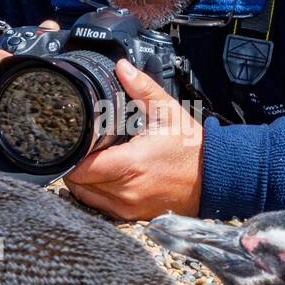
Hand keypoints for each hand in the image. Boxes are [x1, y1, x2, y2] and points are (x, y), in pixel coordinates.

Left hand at [63, 59, 203, 220]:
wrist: (212, 178)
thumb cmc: (191, 149)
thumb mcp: (168, 112)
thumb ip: (142, 88)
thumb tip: (122, 68)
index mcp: (131, 165)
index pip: (81, 167)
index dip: (71, 153)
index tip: (74, 140)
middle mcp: (126, 191)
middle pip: (78, 182)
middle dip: (75, 163)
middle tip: (83, 146)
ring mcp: (128, 207)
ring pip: (85, 196)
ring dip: (83, 179)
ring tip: (92, 160)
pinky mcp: (131, 216)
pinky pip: (99, 205)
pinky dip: (95, 191)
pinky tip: (104, 175)